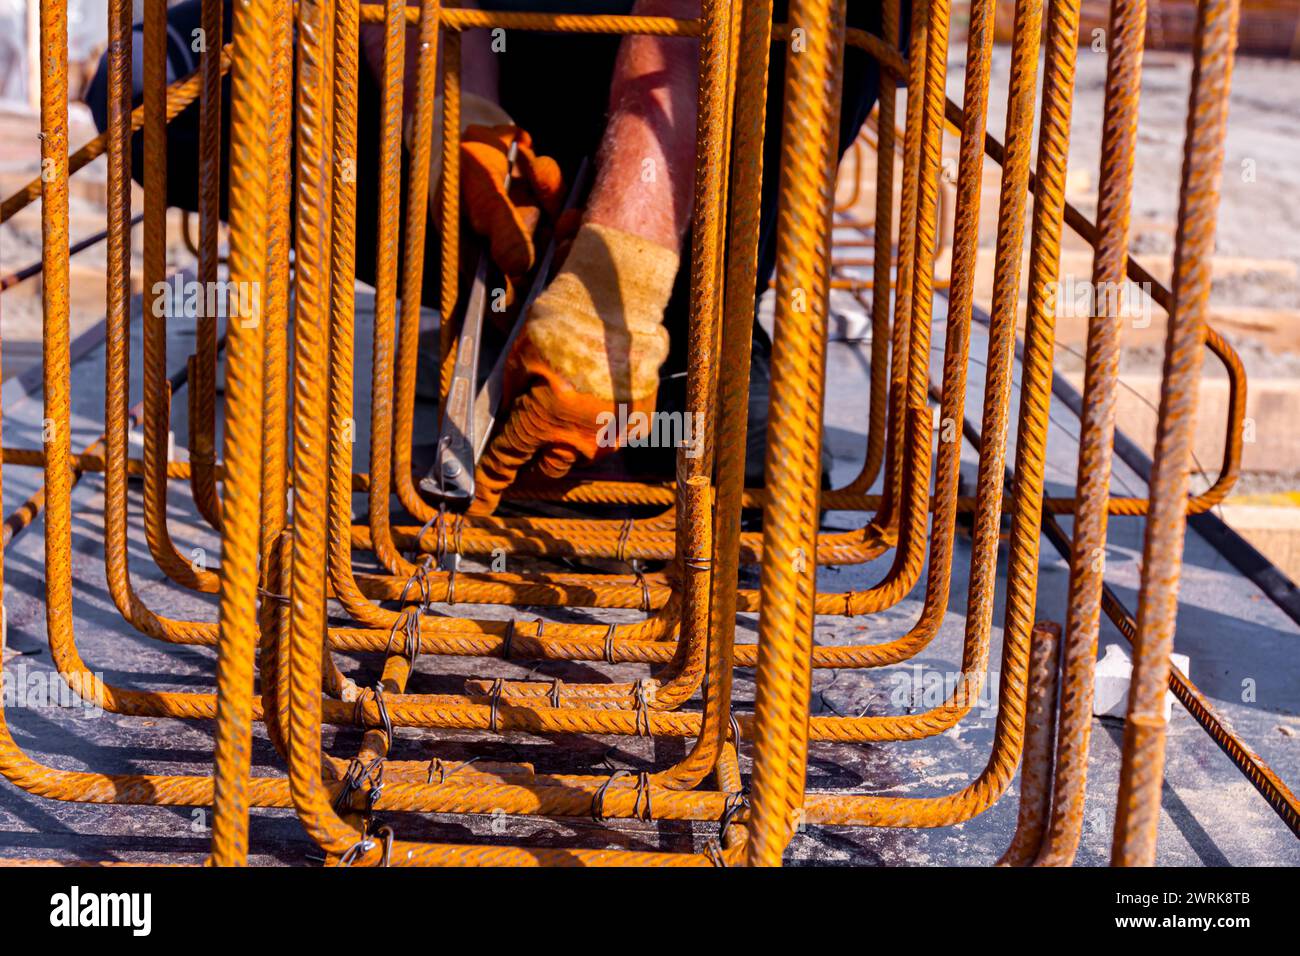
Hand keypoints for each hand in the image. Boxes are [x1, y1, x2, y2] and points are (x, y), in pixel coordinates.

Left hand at [469, 222, 679, 513]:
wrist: (618, 303)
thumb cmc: (563, 324)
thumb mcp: (519, 361)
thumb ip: (512, 402)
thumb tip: (507, 423)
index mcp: (540, 423)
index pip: (504, 464)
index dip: (488, 485)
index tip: (480, 504)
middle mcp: (576, 440)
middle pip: (546, 468)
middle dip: (535, 455)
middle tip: (532, 430)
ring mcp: (611, 436)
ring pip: (580, 455)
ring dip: (569, 440)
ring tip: (570, 402)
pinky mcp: (636, 426)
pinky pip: (610, 438)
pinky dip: (600, 424)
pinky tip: (597, 394)